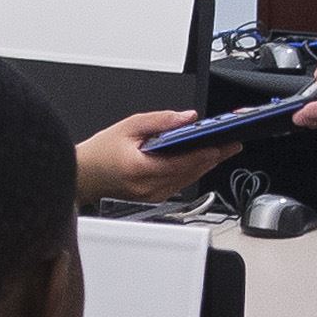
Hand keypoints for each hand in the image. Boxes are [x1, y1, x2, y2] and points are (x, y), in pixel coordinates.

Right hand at [78, 114, 228, 200]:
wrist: (84, 175)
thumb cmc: (100, 153)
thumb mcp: (128, 126)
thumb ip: (159, 120)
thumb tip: (185, 118)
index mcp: (141, 169)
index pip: (182, 163)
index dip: (205, 154)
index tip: (222, 145)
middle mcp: (149, 187)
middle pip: (190, 173)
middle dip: (213, 157)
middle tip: (232, 145)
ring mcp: (152, 196)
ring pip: (187, 181)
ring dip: (205, 165)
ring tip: (223, 151)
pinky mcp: (154, 198)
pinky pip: (179, 185)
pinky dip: (192, 172)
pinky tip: (202, 162)